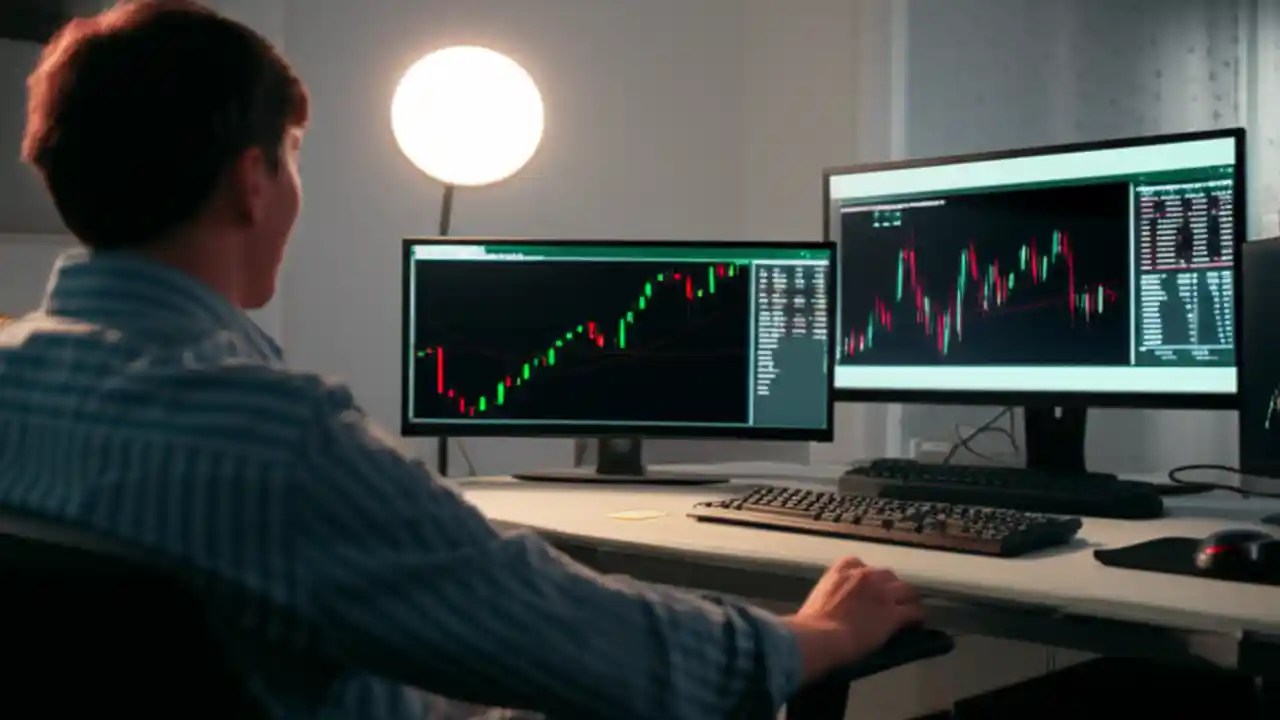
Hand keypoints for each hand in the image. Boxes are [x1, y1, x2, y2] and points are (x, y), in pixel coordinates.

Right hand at [783, 557, 924, 682]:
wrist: (818, 637)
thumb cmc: (809, 623)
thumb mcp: (818, 598)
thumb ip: (831, 595)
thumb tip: (834, 606)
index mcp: (842, 570)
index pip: (859, 564)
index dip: (866, 576)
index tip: (865, 587)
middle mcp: (865, 575)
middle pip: (887, 574)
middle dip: (889, 586)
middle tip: (889, 600)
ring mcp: (882, 594)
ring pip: (907, 590)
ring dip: (908, 599)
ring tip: (909, 610)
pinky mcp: (893, 615)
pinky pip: (913, 612)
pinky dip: (916, 617)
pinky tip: (916, 624)